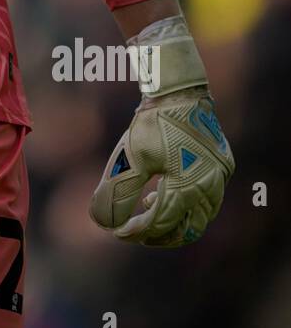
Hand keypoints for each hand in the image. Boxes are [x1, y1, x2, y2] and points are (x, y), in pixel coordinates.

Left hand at [89, 18, 234, 247]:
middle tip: (136, 232)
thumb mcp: (129, 159)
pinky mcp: (223, 167)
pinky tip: (162, 192)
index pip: (161, 223)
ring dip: (175, 221)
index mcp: (188, 186)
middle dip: (160, 235)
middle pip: (187, 229)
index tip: (117, 231)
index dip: (137, 231)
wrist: (179, 92)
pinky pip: (208, 198)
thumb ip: (118, 193)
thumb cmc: (152, 124)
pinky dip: (187, 205)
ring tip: (149, 207)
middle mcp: (210, 186)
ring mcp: (220, 177)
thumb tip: (105, 223)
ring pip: (201, 217)